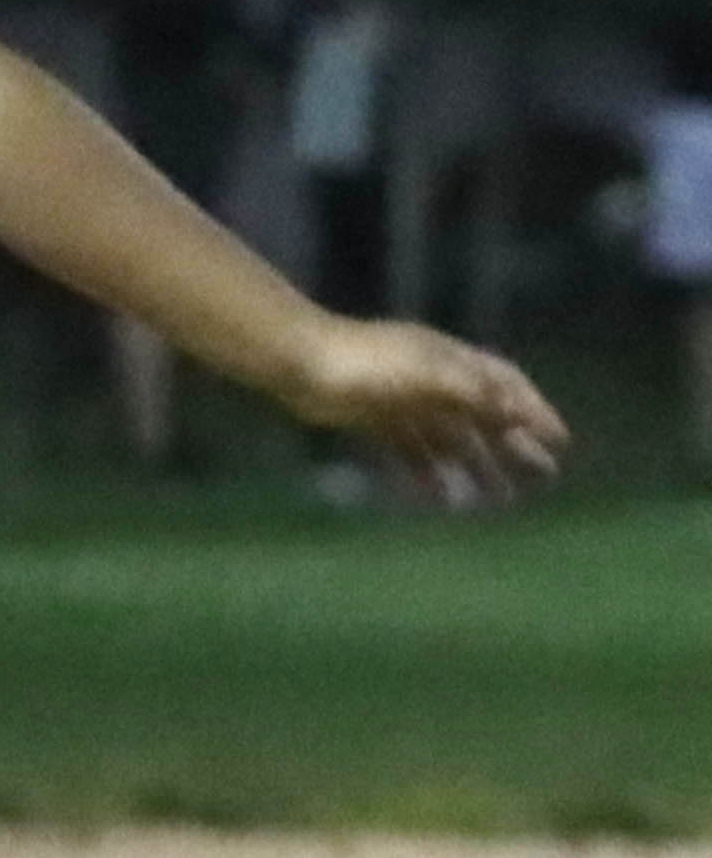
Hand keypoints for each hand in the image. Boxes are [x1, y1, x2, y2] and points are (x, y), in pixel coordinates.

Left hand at [268, 316, 569, 506]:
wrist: (297, 362)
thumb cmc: (365, 361)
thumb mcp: (428, 374)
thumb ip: (474, 392)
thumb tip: (520, 412)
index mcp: (450, 359)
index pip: (505, 384)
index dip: (535, 411)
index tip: (560, 442)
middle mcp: (432, 378)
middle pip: (482, 414)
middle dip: (514, 445)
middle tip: (543, 478)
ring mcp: (403, 399)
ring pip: (451, 436)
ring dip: (477, 464)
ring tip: (500, 498)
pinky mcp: (374, 418)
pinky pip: (411, 449)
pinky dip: (428, 471)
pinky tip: (440, 496)